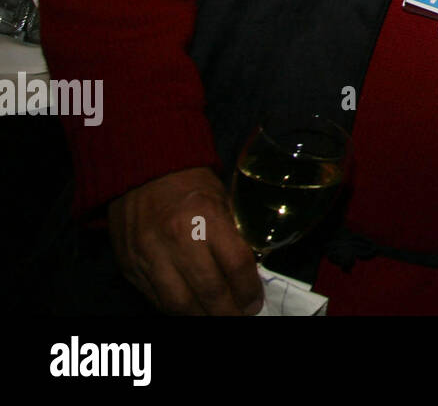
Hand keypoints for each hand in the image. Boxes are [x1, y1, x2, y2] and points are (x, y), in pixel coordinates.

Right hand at [108, 166, 263, 315]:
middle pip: (208, 291)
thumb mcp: (221, 199)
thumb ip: (233, 235)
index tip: (254, 303)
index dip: (248, 290)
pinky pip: (155, 299)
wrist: (141, 172)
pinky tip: (190, 308)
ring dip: (201, 317)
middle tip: (238, 316)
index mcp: (206, 217)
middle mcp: (176, 239)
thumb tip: (249, 272)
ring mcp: (149, 256)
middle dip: (227, 312)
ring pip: (179, 304)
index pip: (235, 264)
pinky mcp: (130, 266)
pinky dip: (176, 309)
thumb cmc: (189, 184)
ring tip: (215, 317)